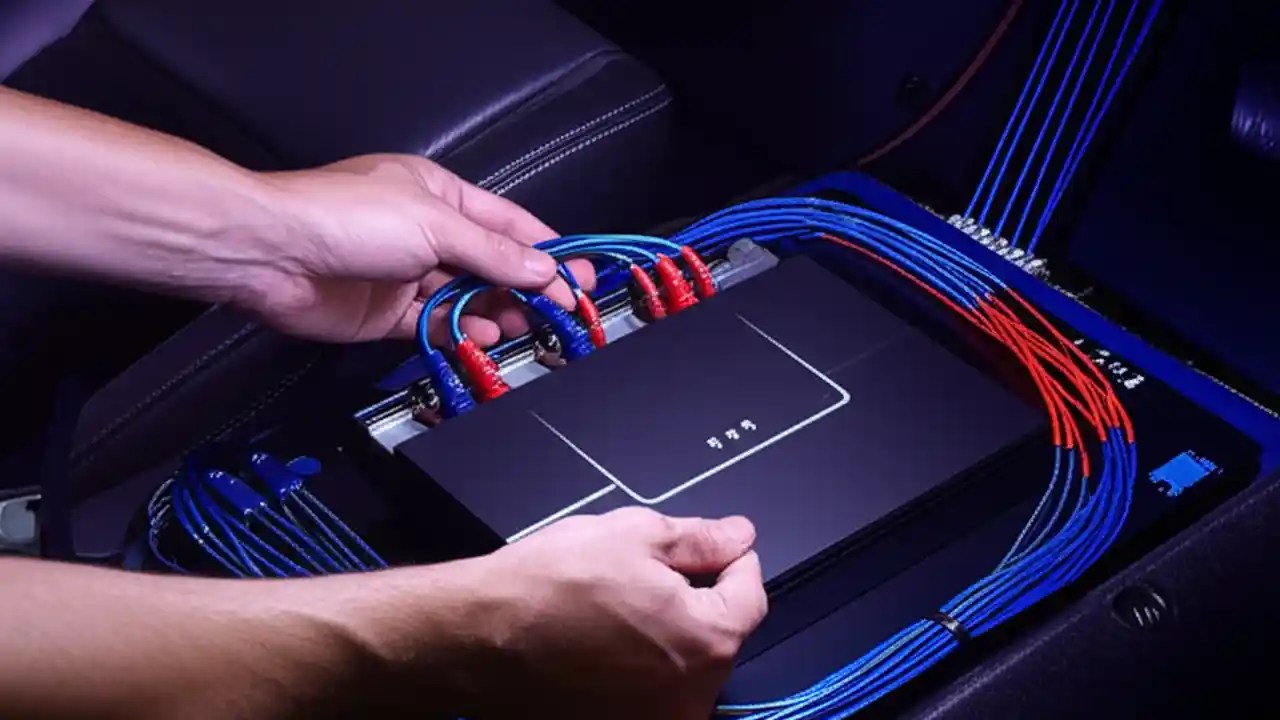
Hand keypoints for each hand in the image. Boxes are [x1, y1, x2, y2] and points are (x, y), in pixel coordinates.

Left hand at [243, 154, 593, 342]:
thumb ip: (492, 254)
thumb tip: (541, 268)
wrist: (270, 253)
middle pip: (492, 266)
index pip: (509, 225)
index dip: (547, 250)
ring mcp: (406, 276)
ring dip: (497, 315)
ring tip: (525, 328)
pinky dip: (461, 335)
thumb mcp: (434, 225)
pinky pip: (436, 328)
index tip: (579, 274)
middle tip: (561, 311)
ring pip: (467, 301)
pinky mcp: (386, 315)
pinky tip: (483, 339)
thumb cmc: (339, 215)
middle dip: (527, 288)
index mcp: (439, 196)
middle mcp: (425, 234)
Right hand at [469, 508, 767, 718]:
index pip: (751, 595)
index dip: (734, 562)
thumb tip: (737, 536)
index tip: (717, 549)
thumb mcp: (634, 535)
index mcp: (708, 642)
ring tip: (613, 611)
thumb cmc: (547, 588)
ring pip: (681, 669)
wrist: (475, 638)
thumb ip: (700, 539)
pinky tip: (598, 647)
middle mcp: (691, 698)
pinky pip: (645, 696)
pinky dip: (633, 672)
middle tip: (646, 575)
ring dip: (664, 639)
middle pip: (717, 637)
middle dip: (694, 602)